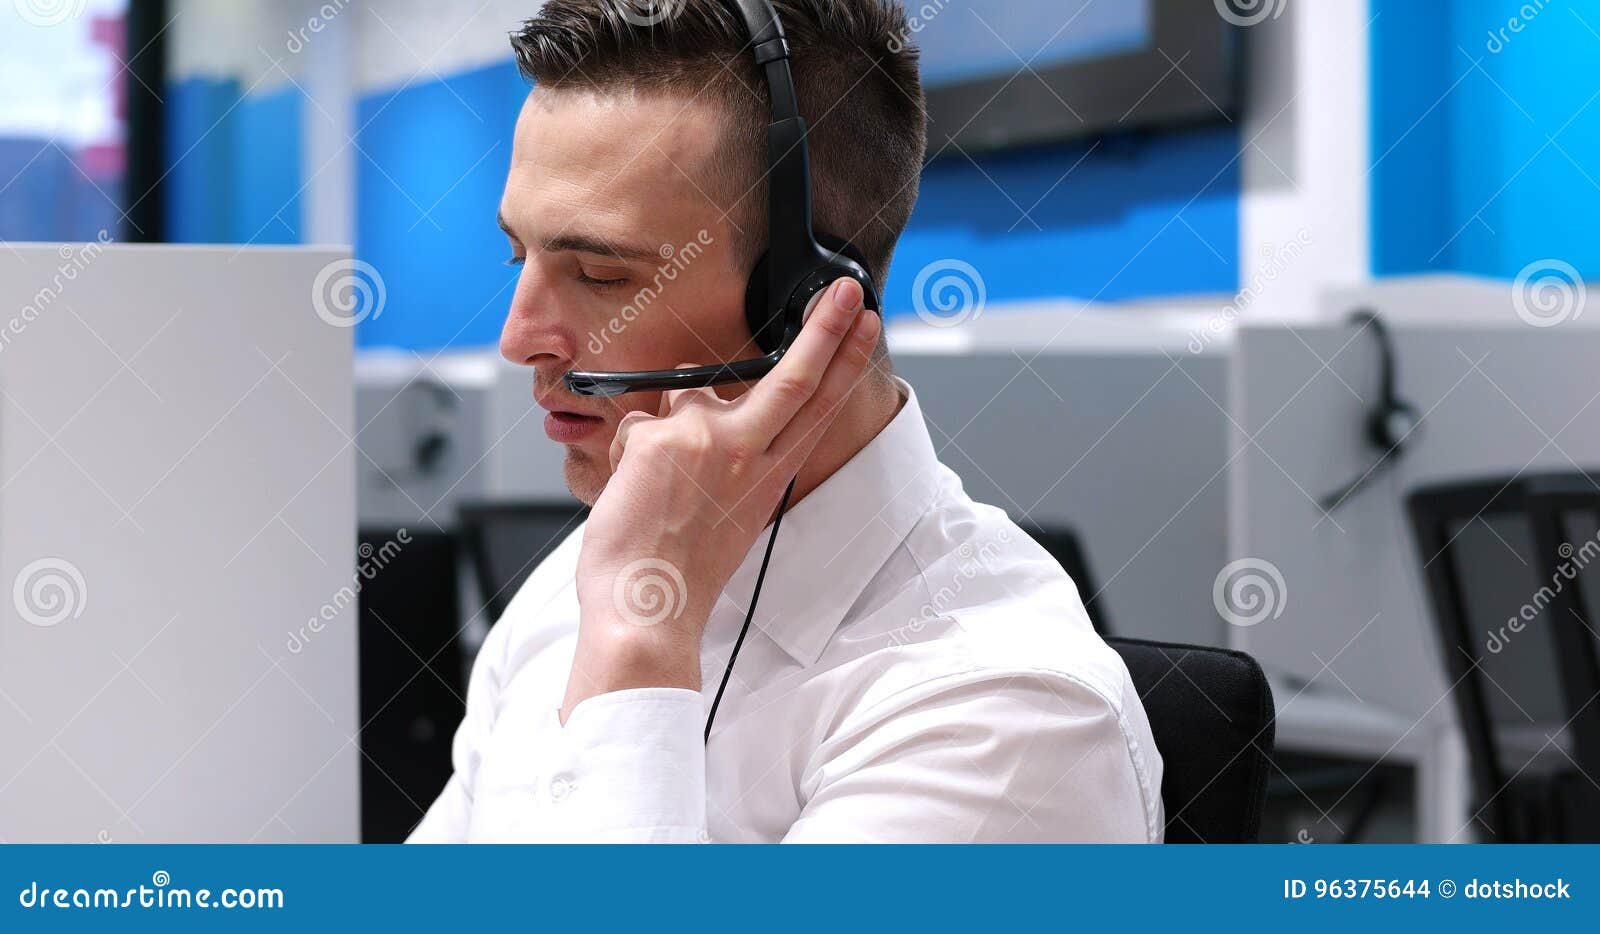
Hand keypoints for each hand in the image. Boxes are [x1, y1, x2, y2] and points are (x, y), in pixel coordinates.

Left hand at [562, 277, 879, 718]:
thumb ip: (723, 452)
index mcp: (768, 475)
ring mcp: (709, 442)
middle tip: (851, 291)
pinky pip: (637, 423)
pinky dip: (625, 453)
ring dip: (663, 430)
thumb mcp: (721, 511)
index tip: (865, 325)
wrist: (646, 605)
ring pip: (686, 398)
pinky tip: (631, 492)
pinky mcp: (665, 438)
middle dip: (825, 330)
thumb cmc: (676, 569)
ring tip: (656, 489)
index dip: (843, 361)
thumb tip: (691, 401)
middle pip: (795, 378)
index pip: (817, 407)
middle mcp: (748, 454)